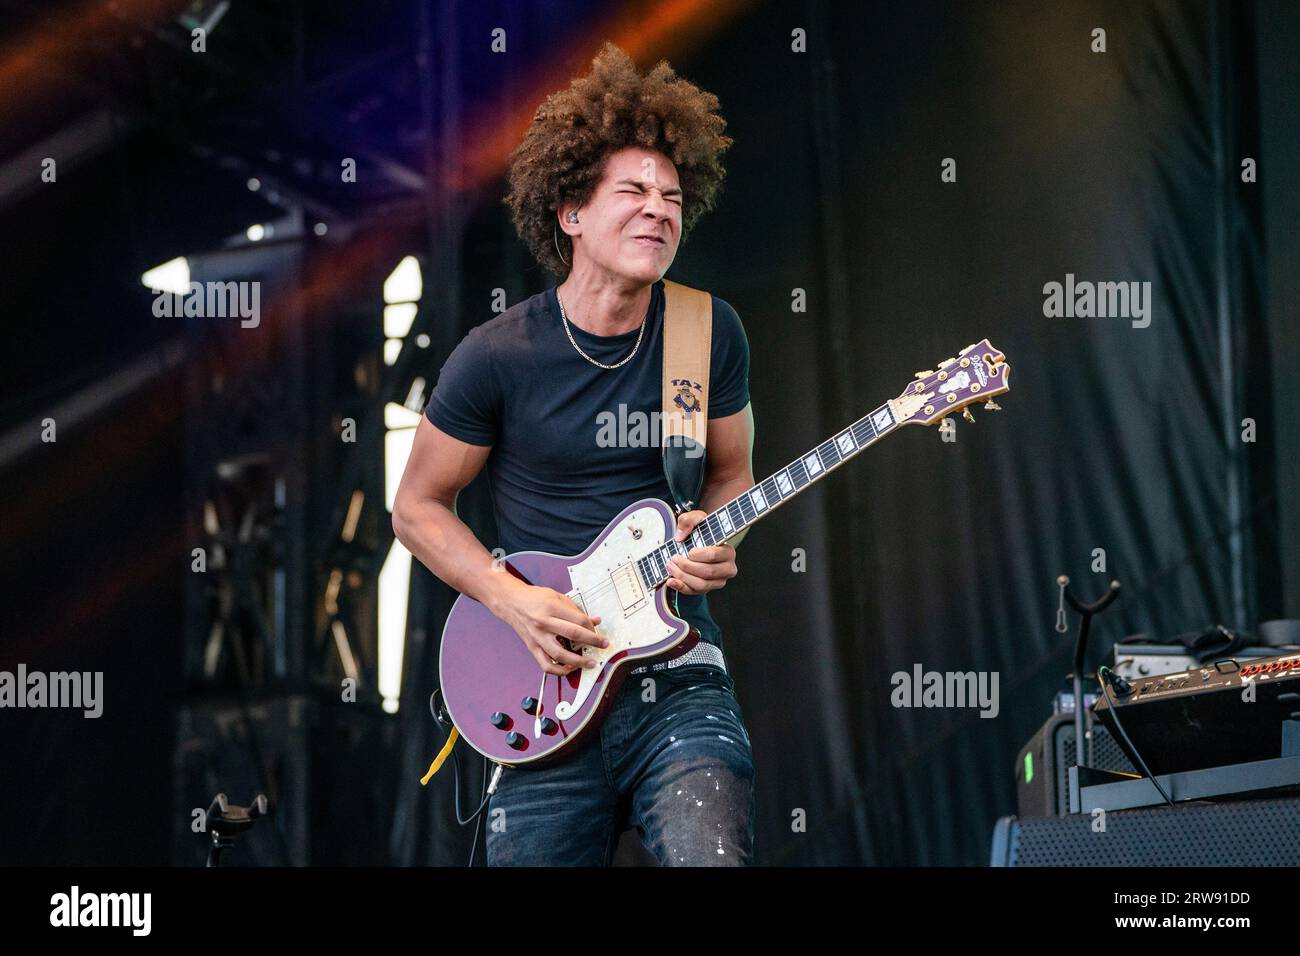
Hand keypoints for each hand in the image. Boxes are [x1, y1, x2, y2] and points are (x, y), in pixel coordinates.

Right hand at [494, 579, 609, 674]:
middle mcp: (544, 623)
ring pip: (559, 654)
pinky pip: (546, 664)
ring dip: (578, 661)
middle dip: (592, 642)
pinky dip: (559, 670)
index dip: (592, 627)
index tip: (598, 631)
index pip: (578, 620)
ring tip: (590, 663)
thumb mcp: (557, 596)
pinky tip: (570, 668)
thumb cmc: (534, 598)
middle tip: (604, 645)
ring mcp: (538, 637)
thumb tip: (594, 621)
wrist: (511, 602)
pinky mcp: (533, 647)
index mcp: (551, 607)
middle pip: (573, 634)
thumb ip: (575, 610)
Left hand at [665, 510, 737, 595]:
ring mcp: (718, 581)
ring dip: (682, 576)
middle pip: (707, 572)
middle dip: (687, 566)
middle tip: (675, 558)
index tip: (689, 551)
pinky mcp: (708, 588)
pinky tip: (671, 580)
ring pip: (701, 585)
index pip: (713, 556)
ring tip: (670, 566)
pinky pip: (694, 592)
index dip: (698, 555)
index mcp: (728, 552)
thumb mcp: (697, 519)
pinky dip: (681, 587)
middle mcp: (727, 569)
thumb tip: (680, 535)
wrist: (702, 542)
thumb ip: (688, 520)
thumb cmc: (703, 532)